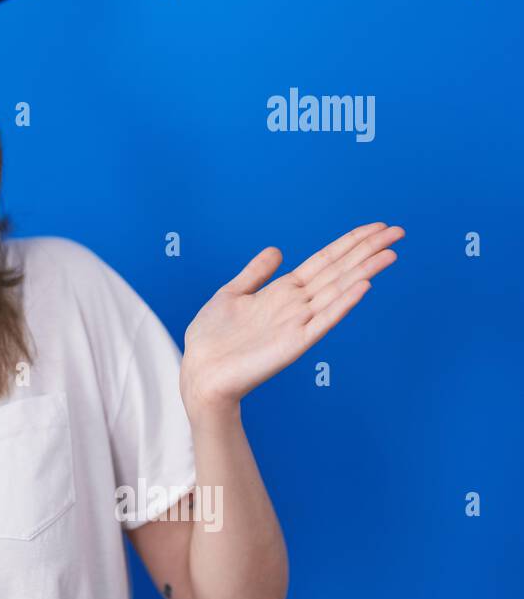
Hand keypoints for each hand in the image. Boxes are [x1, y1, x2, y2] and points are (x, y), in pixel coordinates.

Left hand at [179, 221, 404, 409]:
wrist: (200, 371)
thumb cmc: (212, 337)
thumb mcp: (231, 294)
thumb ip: (255, 273)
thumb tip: (277, 250)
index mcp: (282, 291)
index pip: (325, 261)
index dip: (350, 242)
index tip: (376, 226)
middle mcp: (296, 305)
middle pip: (338, 271)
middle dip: (367, 250)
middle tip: (398, 230)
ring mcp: (298, 323)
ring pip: (338, 291)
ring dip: (364, 271)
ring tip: (390, 253)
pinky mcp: (294, 344)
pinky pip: (323, 320)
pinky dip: (343, 303)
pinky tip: (362, 286)